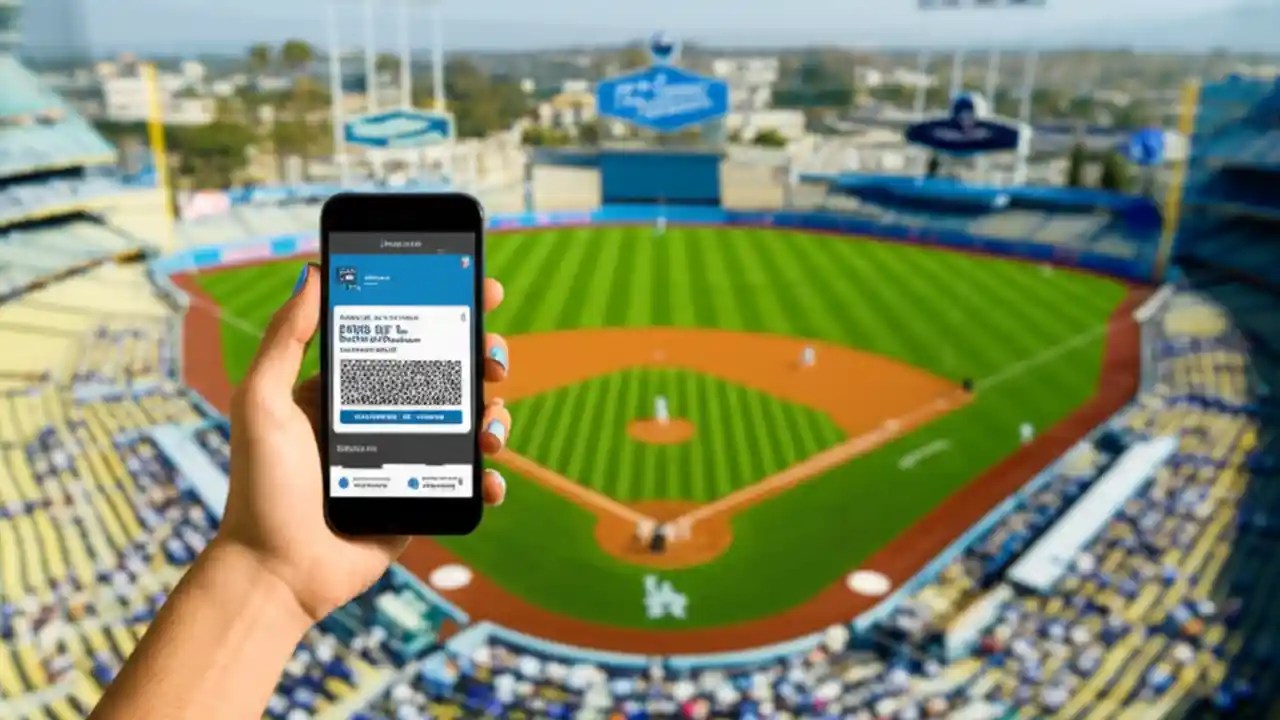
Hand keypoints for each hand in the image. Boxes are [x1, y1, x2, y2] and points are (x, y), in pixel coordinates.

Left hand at [216, 263, 511, 621]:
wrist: (278, 571)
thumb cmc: (262, 487)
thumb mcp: (262, 402)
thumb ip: (286, 338)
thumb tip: (312, 272)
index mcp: (348, 387)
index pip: (405, 335)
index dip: (448, 309)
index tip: (482, 290)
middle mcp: (383, 415)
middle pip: (450, 373)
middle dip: (484, 359)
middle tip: (494, 361)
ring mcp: (408, 456)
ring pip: (470, 422)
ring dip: (495, 416)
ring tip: (490, 428)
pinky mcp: (424, 497)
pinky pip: (469, 479)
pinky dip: (490, 477)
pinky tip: (490, 477)